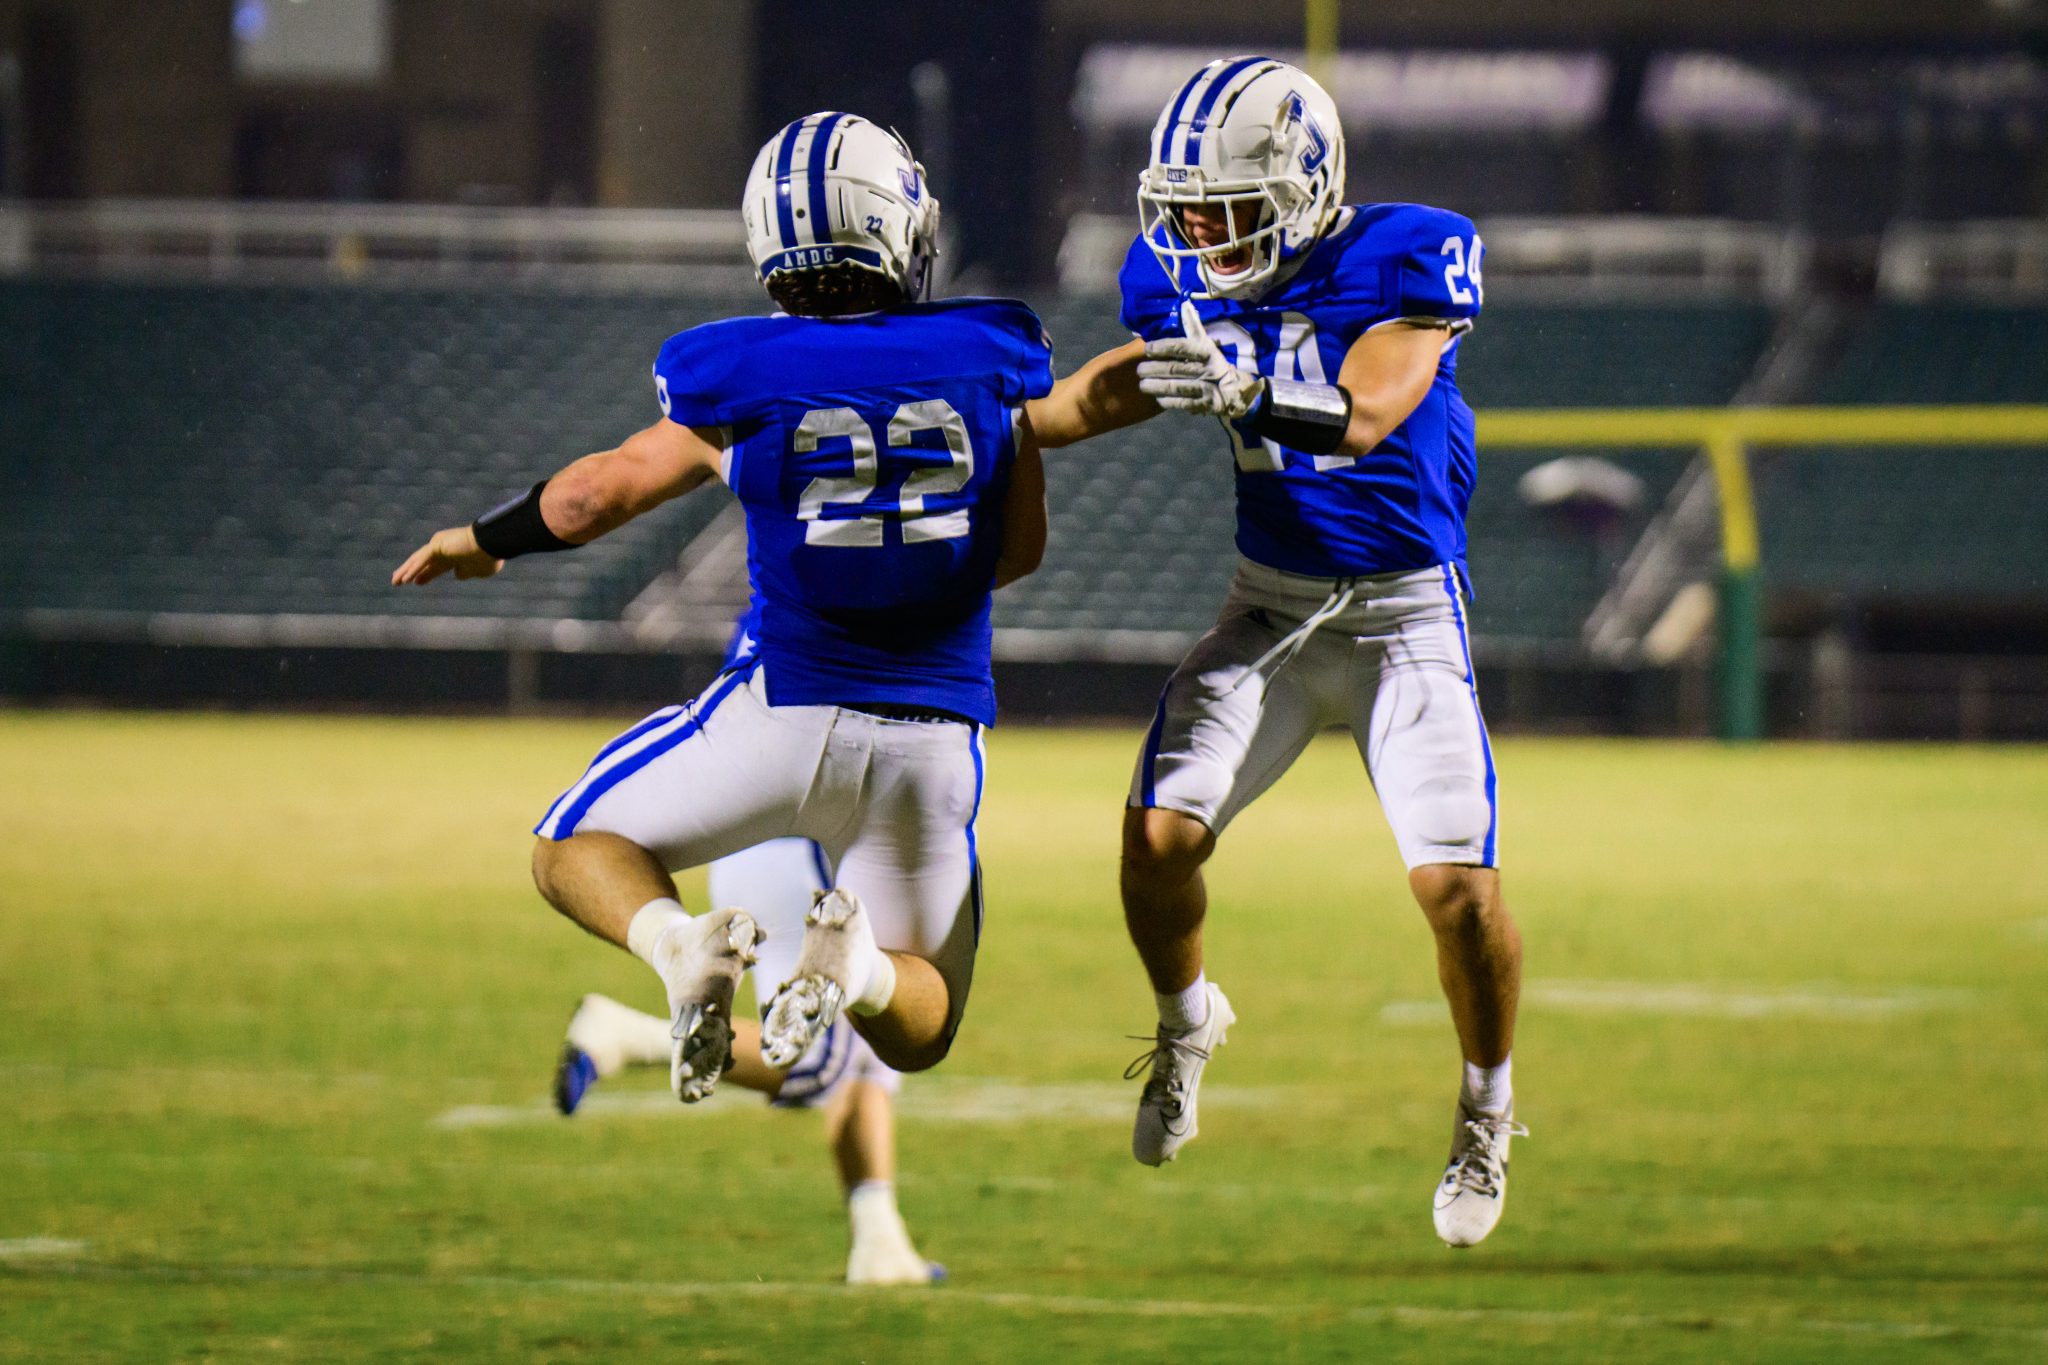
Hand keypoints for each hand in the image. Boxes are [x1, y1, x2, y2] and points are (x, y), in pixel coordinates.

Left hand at [391, 525, 502, 585]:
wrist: (492, 544)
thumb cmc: (489, 556)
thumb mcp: (479, 571)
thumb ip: (468, 573)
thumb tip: (458, 575)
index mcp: (454, 555)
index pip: (436, 566)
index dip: (426, 574)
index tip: (417, 583)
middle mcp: (445, 548)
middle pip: (423, 562)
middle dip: (412, 572)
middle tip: (400, 581)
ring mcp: (440, 545)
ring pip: (419, 560)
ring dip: (406, 571)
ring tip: (395, 581)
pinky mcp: (438, 545)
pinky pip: (422, 559)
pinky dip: (414, 569)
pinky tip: (406, 580)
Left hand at [1135, 299, 1266, 419]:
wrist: (1235, 389)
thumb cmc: (1214, 363)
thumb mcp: (1206, 343)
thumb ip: (1193, 326)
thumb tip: (1185, 303)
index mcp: (1206, 351)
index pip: (1182, 347)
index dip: (1163, 347)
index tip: (1147, 348)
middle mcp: (1207, 369)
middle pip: (1176, 368)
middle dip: (1155, 369)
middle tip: (1139, 370)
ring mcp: (1207, 388)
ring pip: (1177, 387)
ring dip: (1157, 386)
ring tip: (1142, 385)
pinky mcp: (1205, 404)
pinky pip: (1183, 403)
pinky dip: (1168, 401)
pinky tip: (1156, 398)